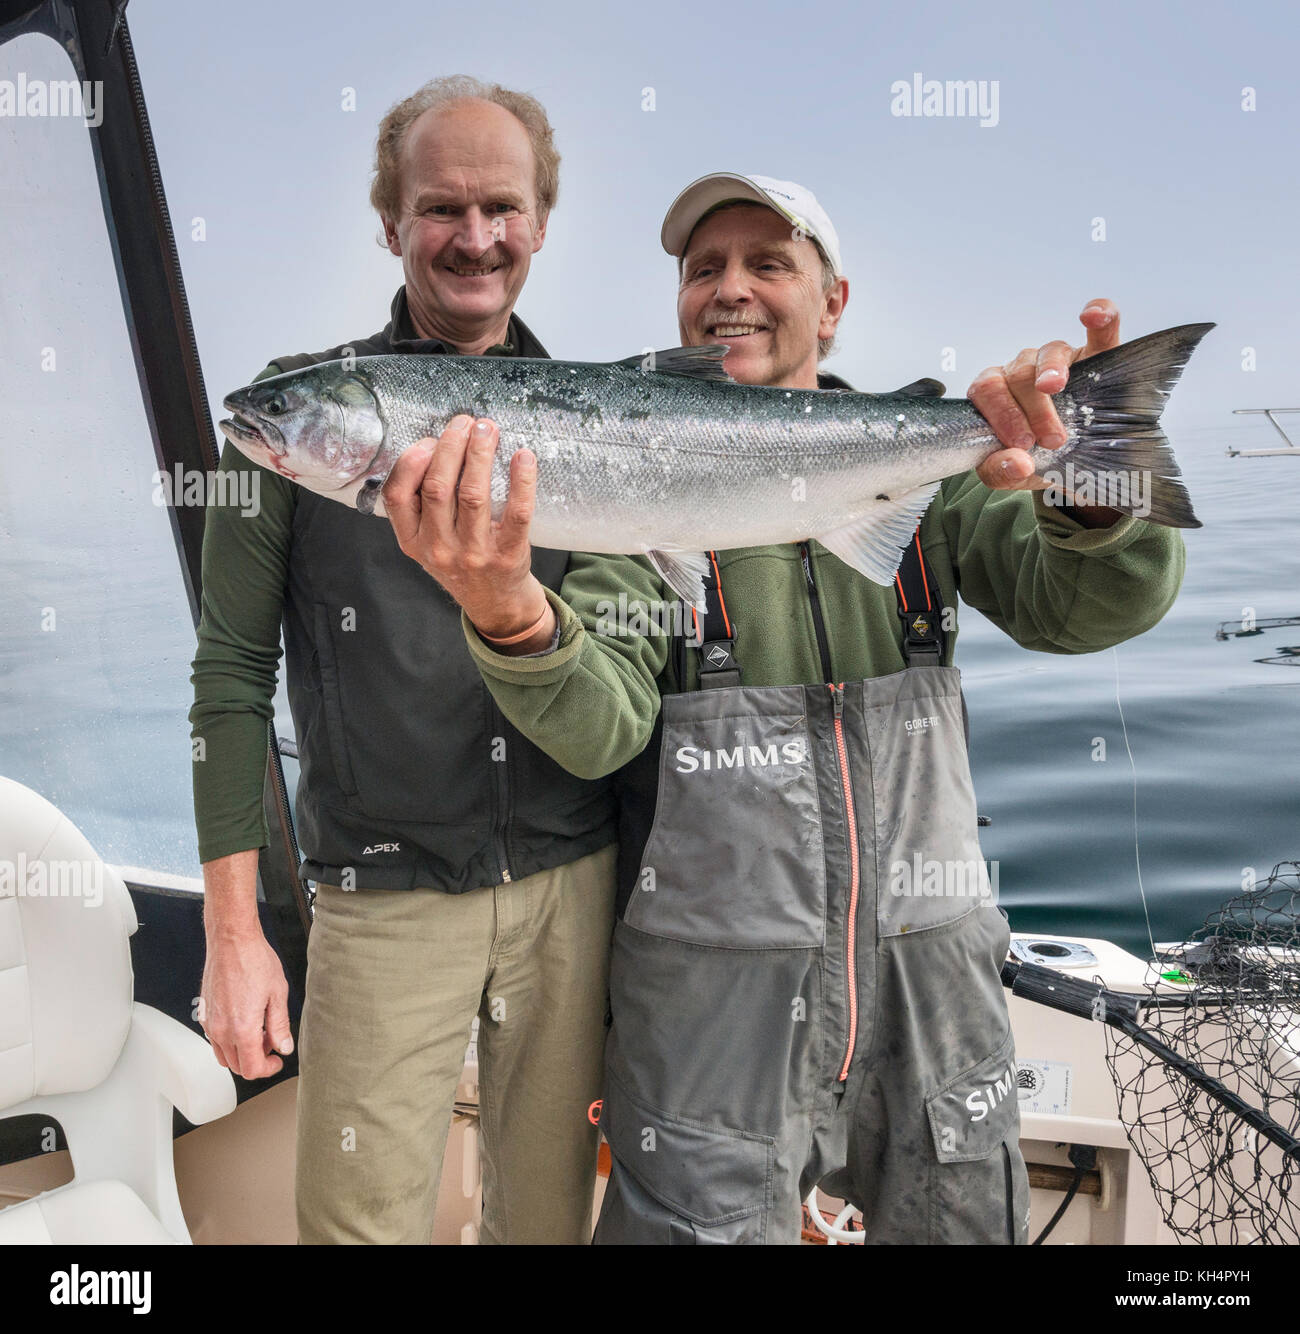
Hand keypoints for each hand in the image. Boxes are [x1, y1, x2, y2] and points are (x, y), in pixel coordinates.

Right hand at [200, 931, 292, 1078]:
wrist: (232, 940)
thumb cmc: (254, 960)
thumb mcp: (278, 994)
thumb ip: (280, 1026)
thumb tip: (284, 1047)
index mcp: (242, 1028)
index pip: (252, 1069)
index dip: (268, 1069)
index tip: (277, 1060)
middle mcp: (221, 1029)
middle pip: (237, 1067)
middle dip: (257, 1062)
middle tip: (272, 1044)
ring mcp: (209, 1022)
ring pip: (224, 1055)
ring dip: (242, 1053)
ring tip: (260, 1032)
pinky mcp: (204, 1013)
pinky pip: (215, 1040)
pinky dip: (230, 1041)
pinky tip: (245, 1021)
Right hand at [383, 415, 554, 651]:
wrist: (495, 604)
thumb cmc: (460, 560)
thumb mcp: (427, 541)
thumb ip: (421, 505)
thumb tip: (436, 444)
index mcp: (412, 541)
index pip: (397, 495)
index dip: (412, 460)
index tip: (430, 438)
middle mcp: (439, 548)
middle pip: (437, 486)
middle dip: (450, 445)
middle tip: (466, 421)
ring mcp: (474, 554)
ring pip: (473, 493)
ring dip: (480, 453)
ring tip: (488, 428)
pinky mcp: (508, 555)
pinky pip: (517, 512)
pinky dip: (521, 480)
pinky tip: (523, 456)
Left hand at [968, 300, 1121, 510]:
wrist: (1080, 464)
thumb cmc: (1039, 461)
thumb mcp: (1015, 474)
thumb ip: (1002, 471)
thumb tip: (1016, 463)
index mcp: (997, 394)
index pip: (986, 390)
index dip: (1001, 414)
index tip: (1020, 444)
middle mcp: (1023, 370)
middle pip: (1017, 374)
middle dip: (1030, 408)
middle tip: (1050, 440)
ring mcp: (1061, 360)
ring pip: (1049, 352)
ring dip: (1050, 371)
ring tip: (1056, 389)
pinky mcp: (1099, 355)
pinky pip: (1101, 327)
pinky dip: (1099, 315)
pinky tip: (1092, 316)